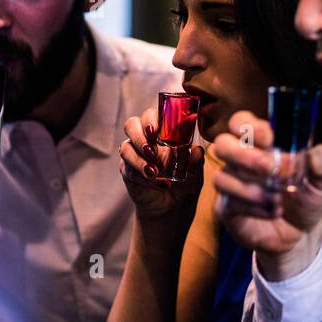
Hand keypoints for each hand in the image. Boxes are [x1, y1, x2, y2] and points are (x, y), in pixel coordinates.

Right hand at [119, 105, 204, 220]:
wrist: (173, 207)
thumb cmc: (187, 182)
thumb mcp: (195, 173)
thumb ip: (196, 161)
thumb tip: (196, 151)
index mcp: (162, 131)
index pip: (152, 114)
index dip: (151, 118)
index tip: (157, 130)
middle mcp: (145, 139)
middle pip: (132, 124)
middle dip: (140, 135)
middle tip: (152, 149)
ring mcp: (134, 154)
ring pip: (126, 147)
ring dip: (139, 159)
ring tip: (154, 172)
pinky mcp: (127, 171)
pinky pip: (128, 169)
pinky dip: (142, 176)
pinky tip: (157, 183)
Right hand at [210, 110, 321, 275]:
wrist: (302, 232)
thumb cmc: (307, 196)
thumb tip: (320, 156)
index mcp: (262, 143)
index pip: (241, 122)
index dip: (249, 126)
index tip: (270, 138)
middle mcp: (241, 159)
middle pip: (222, 144)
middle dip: (244, 155)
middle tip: (270, 168)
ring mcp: (232, 183)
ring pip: (222, 177)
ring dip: (251, 188)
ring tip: (278, 197)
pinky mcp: (228, 208)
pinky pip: (229, 203)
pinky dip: (254, 207)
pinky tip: (274, 211)